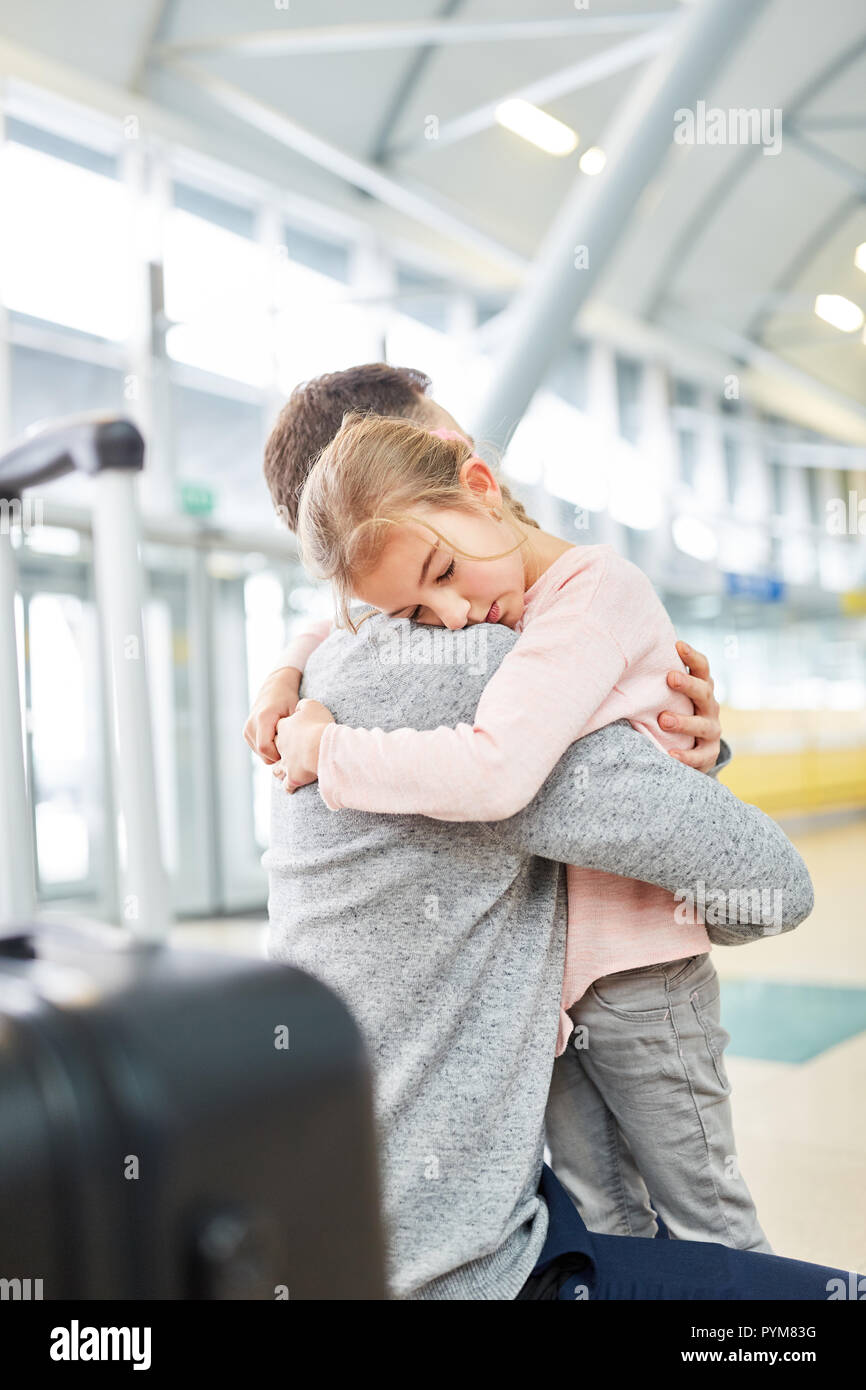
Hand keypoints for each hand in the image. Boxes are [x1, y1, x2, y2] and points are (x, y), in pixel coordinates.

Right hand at [243, 667, 302, 764]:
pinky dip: (270, 749)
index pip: (265, 748)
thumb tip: (294, 751)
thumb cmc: (288, 699)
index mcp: (262, 718)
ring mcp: (247, 730)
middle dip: (279, 755)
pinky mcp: (246, 733)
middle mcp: (250, 724)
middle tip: (291, 744)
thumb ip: (292, 731)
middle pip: (263, 754)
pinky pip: (259, 751)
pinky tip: (278, 738)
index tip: (292, 749)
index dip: (279, 755)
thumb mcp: (295, 712)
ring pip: (261, 755)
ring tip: (285, 738)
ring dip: (274, 752)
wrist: (276, 687)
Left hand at [273, 699, 334, 792]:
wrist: (321, 745)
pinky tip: (292, 787)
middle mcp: (280, 746)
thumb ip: (303, 706)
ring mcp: (285, 763)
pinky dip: (289, 786)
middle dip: (281, 752)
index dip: (286, 731)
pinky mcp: (293, 778)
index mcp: (283, 728)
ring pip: (278, 769)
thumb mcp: (311, 706)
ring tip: (288, 770)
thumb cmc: (318, 724)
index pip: (279, 729)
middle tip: (293, 751)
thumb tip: (300, 707)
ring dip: (281, 770)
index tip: (295, 732)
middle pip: (276, 750)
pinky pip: (287, 785)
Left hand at [660, 641, 720, 772]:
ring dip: (684, 721)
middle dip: (688, 685)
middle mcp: (709, 707)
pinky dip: (686, 756)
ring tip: (663, 720)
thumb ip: (657, 682)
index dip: (692, 657)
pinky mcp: (709, 754)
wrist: (694, 750)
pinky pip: (700, 756)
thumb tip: (628, 660)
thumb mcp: (670, 697)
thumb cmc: (674, 713)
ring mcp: (711, 730)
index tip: (678, 645)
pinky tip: (670, 753)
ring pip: (702, 725)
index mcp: (701, 689)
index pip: (702, 669)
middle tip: (670, 678)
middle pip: (704, 693)